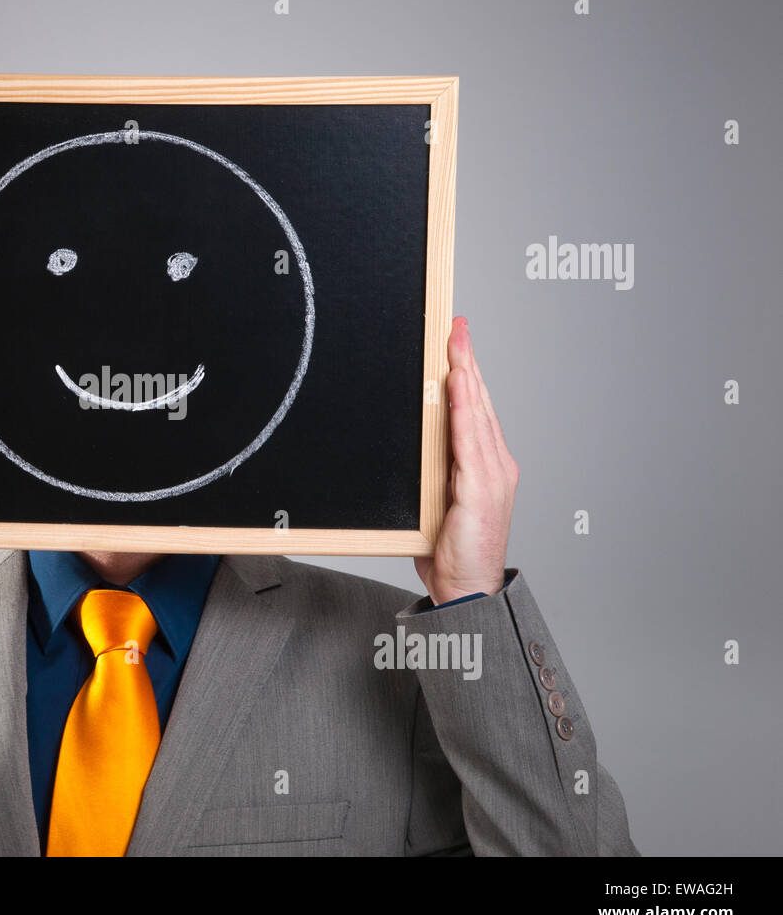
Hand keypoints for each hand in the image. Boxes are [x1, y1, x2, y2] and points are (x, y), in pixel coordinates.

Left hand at [414, 317, 517, 605]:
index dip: (468, 371)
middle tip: (456, 325)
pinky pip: (470, 443)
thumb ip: (434, 469)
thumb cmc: (452, 550)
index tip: (456, 339)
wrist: (465, 589)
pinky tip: (458, 390)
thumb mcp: (437, 499)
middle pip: (481, 402)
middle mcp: (495, 465)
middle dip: (468, 361)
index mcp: (486, 465)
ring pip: (477, 415)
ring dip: (466, 377)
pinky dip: (464, 413)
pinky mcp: (480, 492)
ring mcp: (491, 477)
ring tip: (455, 345)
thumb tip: (418, 440)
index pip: (476, 408)